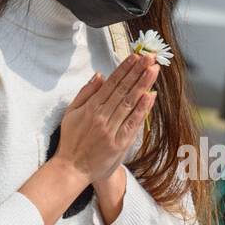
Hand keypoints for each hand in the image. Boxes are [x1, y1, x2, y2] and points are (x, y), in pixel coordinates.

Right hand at [53, 52, 157, 185]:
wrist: (72, 168)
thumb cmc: (72, 140)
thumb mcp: (71, 112)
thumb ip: (85, 93)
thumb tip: (99, 75)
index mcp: (90, 107)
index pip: (111, 83)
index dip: (125, 69)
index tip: (136, 57)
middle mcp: (101, 116)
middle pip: (122, 90)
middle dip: (137, 72)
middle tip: (150, 57)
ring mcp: (111, 129)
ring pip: (129, 103)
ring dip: (142, 85)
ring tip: (153, 70)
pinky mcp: (119, 143)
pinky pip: (132, 123)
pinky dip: (142, 109)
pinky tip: (150, 96)